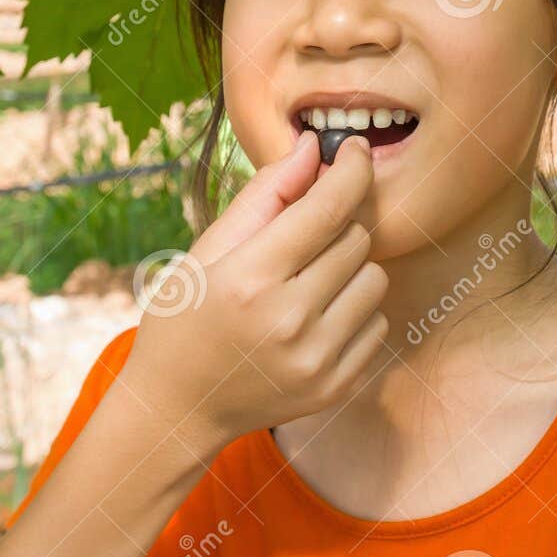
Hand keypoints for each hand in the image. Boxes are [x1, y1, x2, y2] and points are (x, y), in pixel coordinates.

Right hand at [122, 130, 389, 452]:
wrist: (178, 408)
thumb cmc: (186, 317)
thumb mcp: (207, 249)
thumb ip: (265, 195)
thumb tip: (316, 148)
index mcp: (250, 278)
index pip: (328, 208)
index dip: (352, 170)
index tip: (357, 151)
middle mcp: (289, 321)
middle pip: (356, 239)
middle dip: (337, 225)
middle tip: (303, 238)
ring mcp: (317, 360)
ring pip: (375, 279)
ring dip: (350, 269)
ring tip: (308, 282)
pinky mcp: (337, 386)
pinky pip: (378, 322)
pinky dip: (355, 310)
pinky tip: (315, 317)